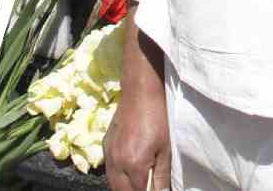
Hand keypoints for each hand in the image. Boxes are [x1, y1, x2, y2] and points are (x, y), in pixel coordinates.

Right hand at [104, 9, 170, 190]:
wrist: (140, 90)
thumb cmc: (158, 117)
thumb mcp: (166, 149)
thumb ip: (162, 175)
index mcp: (133, 164)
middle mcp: (116, 162)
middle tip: (147, 188)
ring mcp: (108, 152)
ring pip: (112, 182)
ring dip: (124, 187)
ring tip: (139, 184)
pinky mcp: (105, 144)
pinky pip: (109, 168)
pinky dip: (118, 175)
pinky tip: (130, 172)